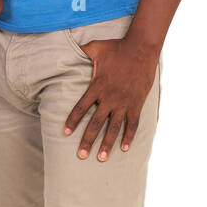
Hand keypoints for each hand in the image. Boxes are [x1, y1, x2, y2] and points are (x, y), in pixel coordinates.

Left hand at [63, 37, 158, 159]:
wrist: (141, 48)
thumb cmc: (117, 48)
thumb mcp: (95, 48)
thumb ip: (80, 52)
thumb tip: (67, 48)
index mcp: (96, 86)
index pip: (80, 108)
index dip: (72, 121)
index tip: (65, 133)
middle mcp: (109, 98)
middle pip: (96, 124)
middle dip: (87, 141)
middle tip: (81, 155)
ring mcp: (124, 102)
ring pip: (114, 128)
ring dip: (107, 144)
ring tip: (102, 158)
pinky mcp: (137, 103)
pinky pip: (133, 124)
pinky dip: (129, 136)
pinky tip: (125, 148)